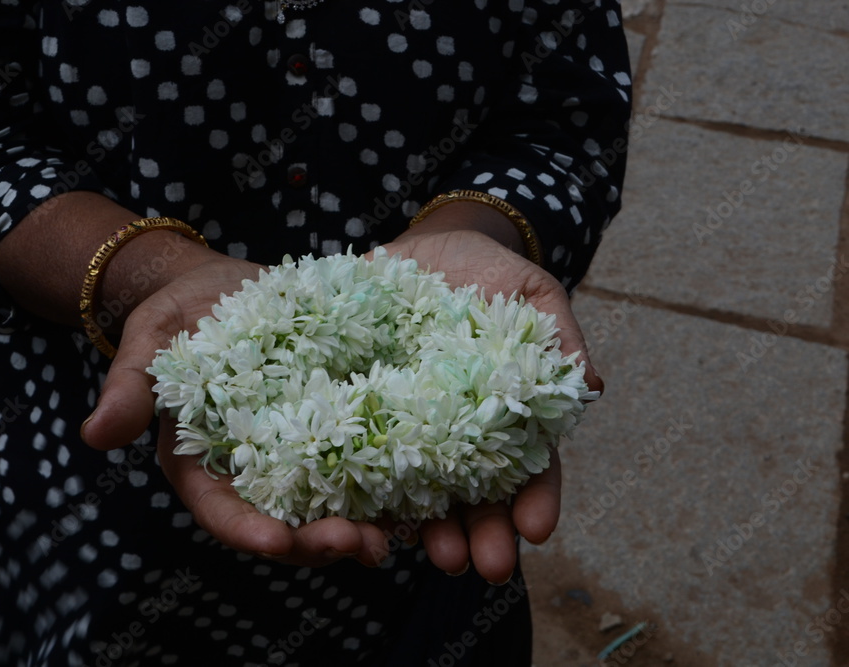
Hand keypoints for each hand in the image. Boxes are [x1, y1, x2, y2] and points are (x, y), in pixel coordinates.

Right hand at [82, 249, 388, 567]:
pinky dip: (383, 483)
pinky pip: (357, 464)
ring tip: (395, 535)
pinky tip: (416, 493)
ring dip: (359, 525)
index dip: (247, 530)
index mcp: (200, 460)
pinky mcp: (330, 428)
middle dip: (317, 541)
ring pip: (324, 504)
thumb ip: (131, 386)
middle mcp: (250, 468)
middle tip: (362, 545)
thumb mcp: (152, 337)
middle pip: (281, 520)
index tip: (280, 542)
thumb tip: (93, 436)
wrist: (227, 285)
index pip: (219, 508)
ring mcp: (294, 452)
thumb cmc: (181, 310)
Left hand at [376, 222, 602, 583]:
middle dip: (484, 534)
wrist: (423, 250)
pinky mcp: (368, 413)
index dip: (536, 500)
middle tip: (483, 565)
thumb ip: (557, 333)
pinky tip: (373, 518)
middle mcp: (461, 433)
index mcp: (508, 414)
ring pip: (425, 490)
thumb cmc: (487, 272)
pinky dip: (372, 490)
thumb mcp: (530, 292)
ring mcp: (413, 427)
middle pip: (478, 495)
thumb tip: (592, 385)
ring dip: (434, 528)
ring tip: (438, 555)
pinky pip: (367, 456)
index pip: (530, 468)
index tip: (536, 530)